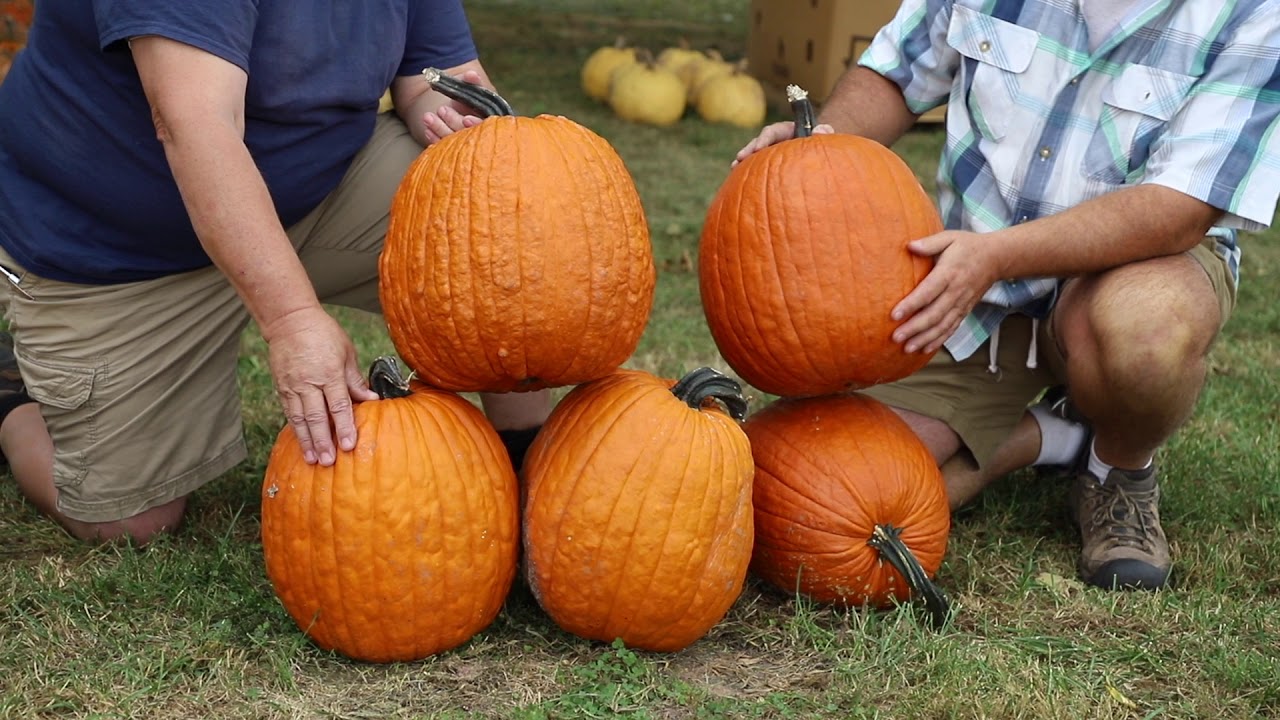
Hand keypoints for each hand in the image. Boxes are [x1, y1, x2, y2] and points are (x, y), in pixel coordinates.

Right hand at [264, 307, 377, 465]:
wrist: (290, 321)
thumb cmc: (324, 334)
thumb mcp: (346, 353)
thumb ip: (355, 380)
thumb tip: (372, 401)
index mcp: (330, 373)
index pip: (339, 405)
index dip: (345, 427)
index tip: (350, 445)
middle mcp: (309, 382)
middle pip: (317, 417)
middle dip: (323, 441)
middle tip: (329, 462)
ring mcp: (293, 386)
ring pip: (300, 419)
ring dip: (307, 441)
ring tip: (312, 460)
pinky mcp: (281, 387)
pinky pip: (289, 412)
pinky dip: (295, 429)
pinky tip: (300, 443)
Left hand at [421, 69, 487, 144]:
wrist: (458, 106)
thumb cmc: (470, 97)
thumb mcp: (472, 88)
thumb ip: (473, 82)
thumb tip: (471, 75)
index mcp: (491, 123)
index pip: (486, 128)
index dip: (476, 124)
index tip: (466, 119)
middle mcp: (480, 137)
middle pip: (469, 136)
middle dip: (454, 122)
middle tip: (442, 109)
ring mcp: (465, 145)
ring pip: (454, 143)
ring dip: (440, 129)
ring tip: (428, 117)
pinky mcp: (453, 151)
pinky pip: (443, 148)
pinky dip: (434, 139)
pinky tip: (427, 129)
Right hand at [732, 120, 833, 165]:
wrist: (821, 154)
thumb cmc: (823, 143)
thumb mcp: (826, 135)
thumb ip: (825, 131)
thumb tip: (819, 130)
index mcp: (786, 131)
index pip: (772, 131)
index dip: (764, 138)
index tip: (759, 148)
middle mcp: (775, 142)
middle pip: (759, 144)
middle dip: (749, 150)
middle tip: (741, 158)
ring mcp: (770, 155)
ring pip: (755, 157)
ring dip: (743, 163)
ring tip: (733, 168)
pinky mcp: (769, 167)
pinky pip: (757, 170)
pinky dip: (747, 175)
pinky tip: (739, 183)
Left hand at [890, 231, 1001, 353]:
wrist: (997, 258)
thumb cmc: (968, 246)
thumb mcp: (950, 237)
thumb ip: (929, 243)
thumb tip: (909, 246)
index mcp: (949, 273)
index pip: (928, 292)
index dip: (911, 304)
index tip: (894, 315)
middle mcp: (956, 292)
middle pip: (934, 314)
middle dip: (914, 328)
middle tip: (896, 337)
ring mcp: (962, 303)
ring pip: (942, 325)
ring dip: (924, 338)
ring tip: (906, 348)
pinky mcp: (966, 310)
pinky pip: (952, 328)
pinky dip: (939, 340)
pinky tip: (924, 349)